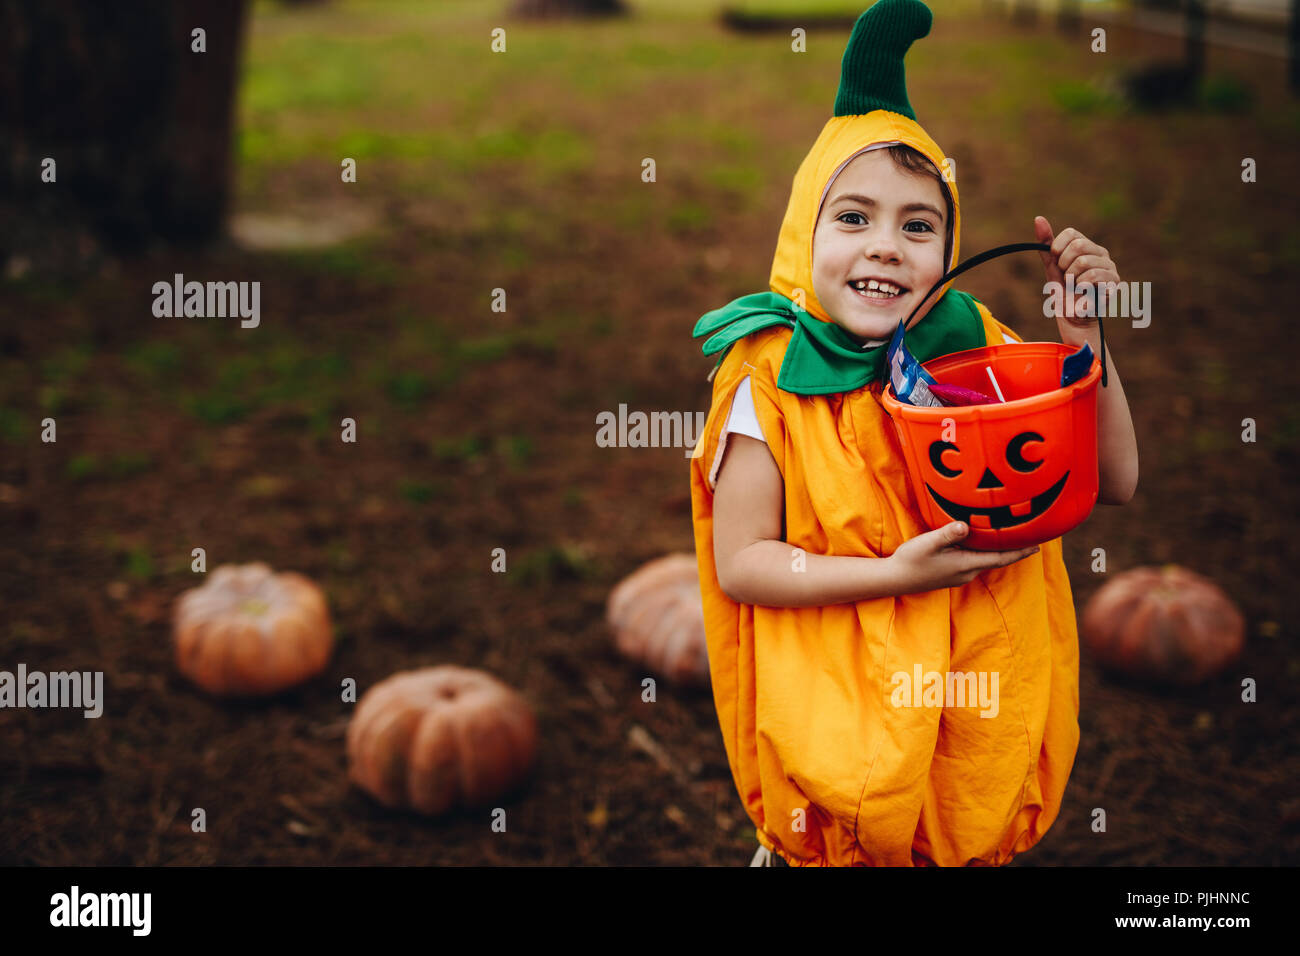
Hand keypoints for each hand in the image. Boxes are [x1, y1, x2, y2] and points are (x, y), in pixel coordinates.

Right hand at [888, 521, 1038, 593]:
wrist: (894, 579)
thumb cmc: (910, 560)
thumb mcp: (927, 543)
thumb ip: (947, 534)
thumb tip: (964, 525)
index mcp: (966, 564)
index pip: (1001, 558)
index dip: (1020, 552)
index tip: (1038, 546)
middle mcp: (967, 572)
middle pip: (997, 559)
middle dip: (1013, 549)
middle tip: (1029, 536)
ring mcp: (959, 575)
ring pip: (985, 560)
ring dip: (998, 551)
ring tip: (1009, 537)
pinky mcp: (951, 574)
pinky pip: (974, 561)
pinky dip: (984, 552)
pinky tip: (981, 543)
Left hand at [1034, 215, 1119, 340]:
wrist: (1072, 317)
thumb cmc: (1063, 292)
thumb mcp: (1052, 267)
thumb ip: (1046, 244)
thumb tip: (1038, 218)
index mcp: (1086, 246)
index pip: (1071, 233)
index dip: (1058, 249)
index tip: (1056, 263)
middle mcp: (1100, 253)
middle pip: (1078, 246)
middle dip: (1064, 265)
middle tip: (1067, 278)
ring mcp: (1109, 266)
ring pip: (1084, 261)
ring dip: (1072, 279)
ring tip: (1075, 287)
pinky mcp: (1114, 281)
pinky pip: (1092, 276)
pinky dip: (1081, 286)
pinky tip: (1083, 292)